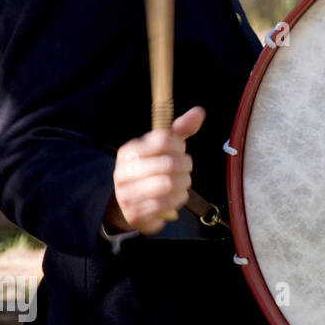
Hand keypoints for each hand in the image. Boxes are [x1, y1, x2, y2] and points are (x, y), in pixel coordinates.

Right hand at [106, 106, 205, 235]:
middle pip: (168, 163)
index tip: (180, 150)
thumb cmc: (152, 168)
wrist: (130, 202)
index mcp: (130, 151)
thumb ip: (180, 129)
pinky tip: (176, 195)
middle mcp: (124, 172)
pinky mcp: (135, 213)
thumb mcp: (163, 147)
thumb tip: (199, 111)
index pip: (162, 140)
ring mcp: (127, 194)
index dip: (179, 145)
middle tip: (186, 168)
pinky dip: (178, 199)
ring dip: (184, 183)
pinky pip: (167, 204)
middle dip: (185, 166)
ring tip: (182, 182)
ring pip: (169, 184)